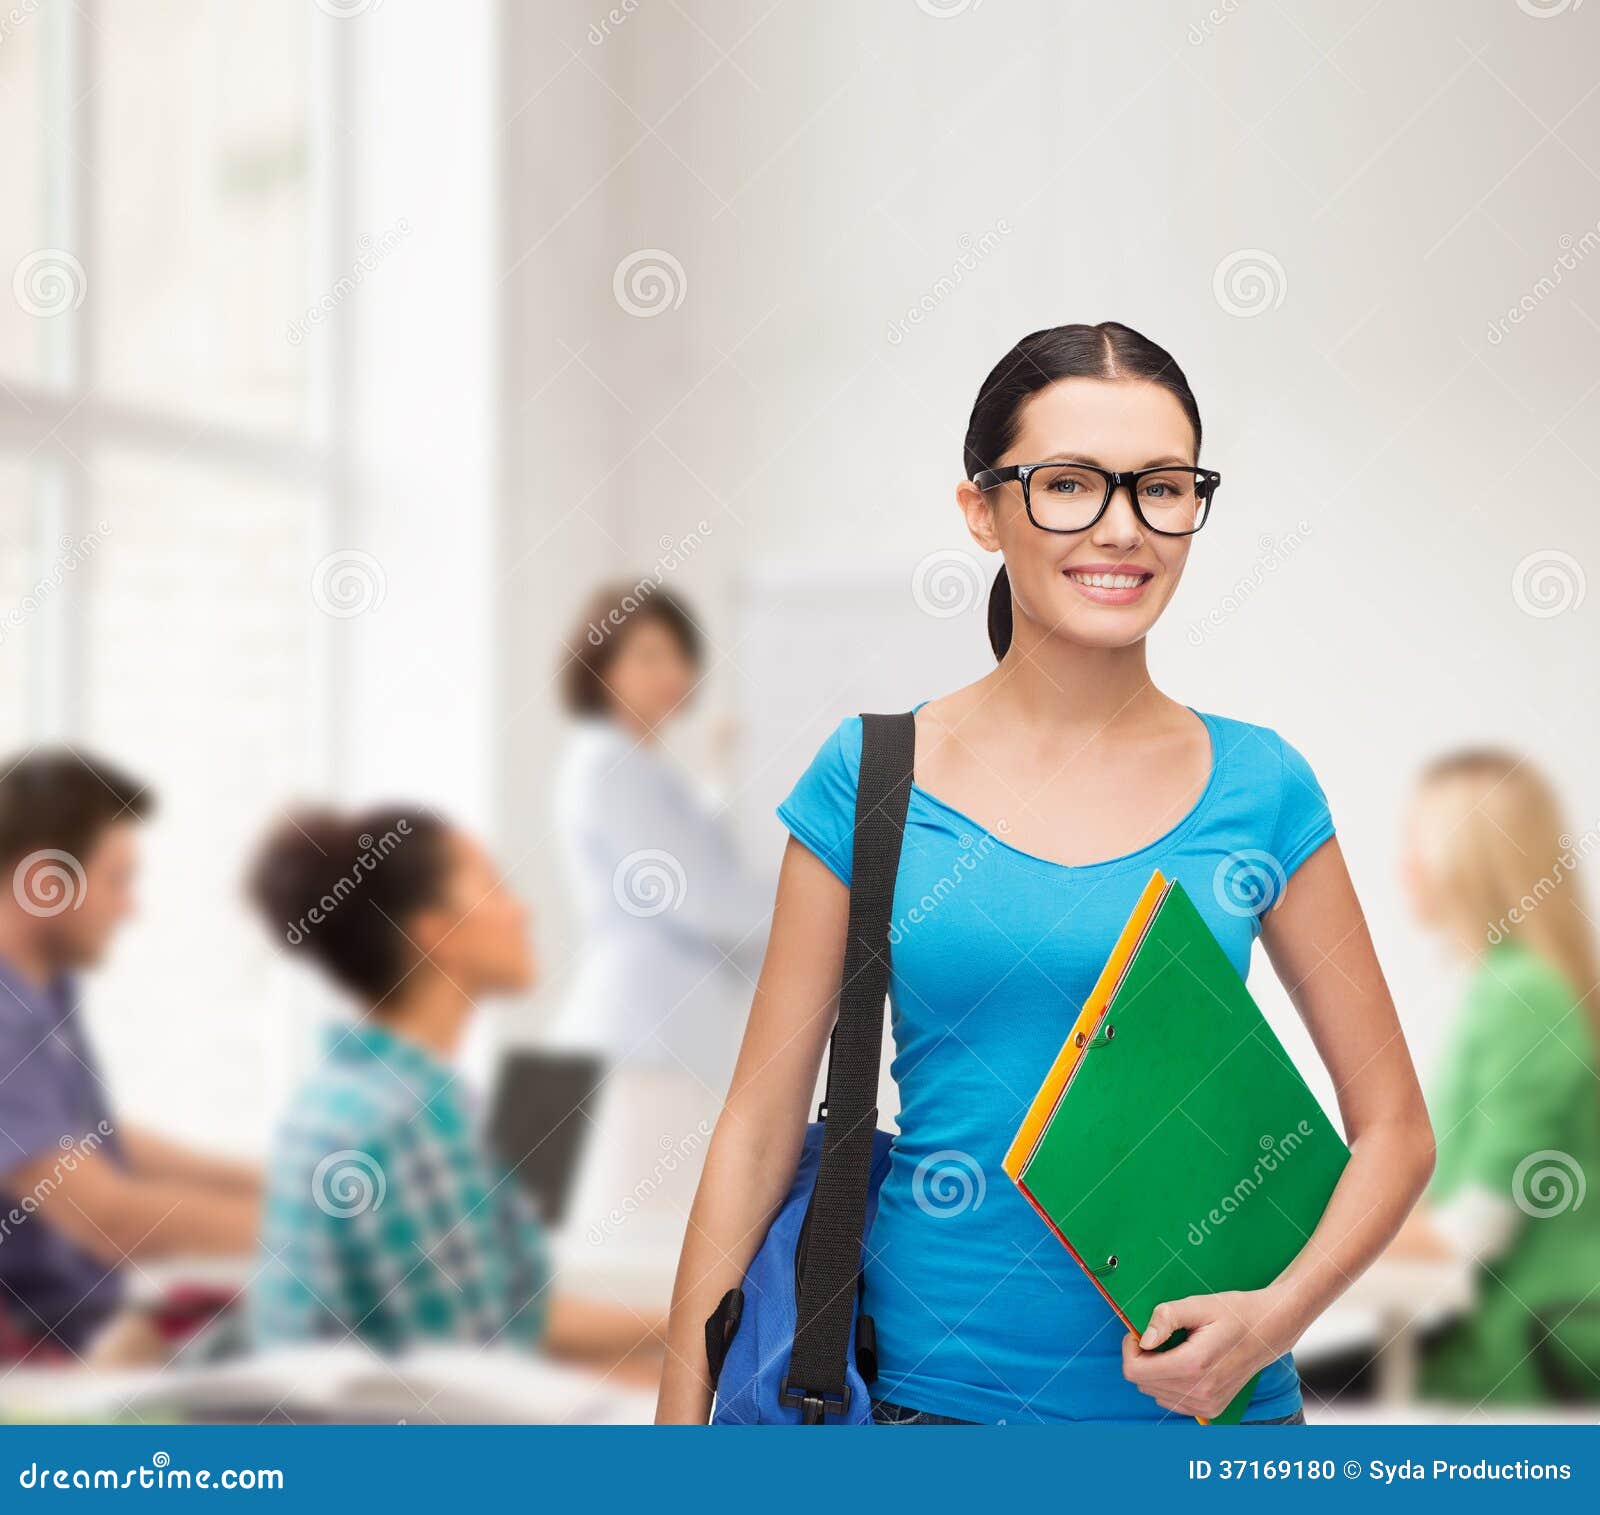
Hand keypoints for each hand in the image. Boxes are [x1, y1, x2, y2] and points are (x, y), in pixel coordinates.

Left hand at [1120, 1287, 1300, 1419]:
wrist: (1269, 1330)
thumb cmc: (1235, 1313)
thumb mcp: (1198, 1304)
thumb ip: (1166, 1318)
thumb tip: (1143, 1339)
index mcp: (1194, 1366)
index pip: (1136, 1371)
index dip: (1130, 1348)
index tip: (1141, 1331)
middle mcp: (1200, 1393)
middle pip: (1143, 1383)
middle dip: (1143, 1357)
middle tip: (1161, 1335)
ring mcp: (1207, 1405)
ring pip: (1155, 1393)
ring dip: (1156, 1371)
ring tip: (1176, 1347)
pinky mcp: (1211, 1410)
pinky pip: (1172, 1401)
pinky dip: (1169, 1382)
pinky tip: (1184, 1362)